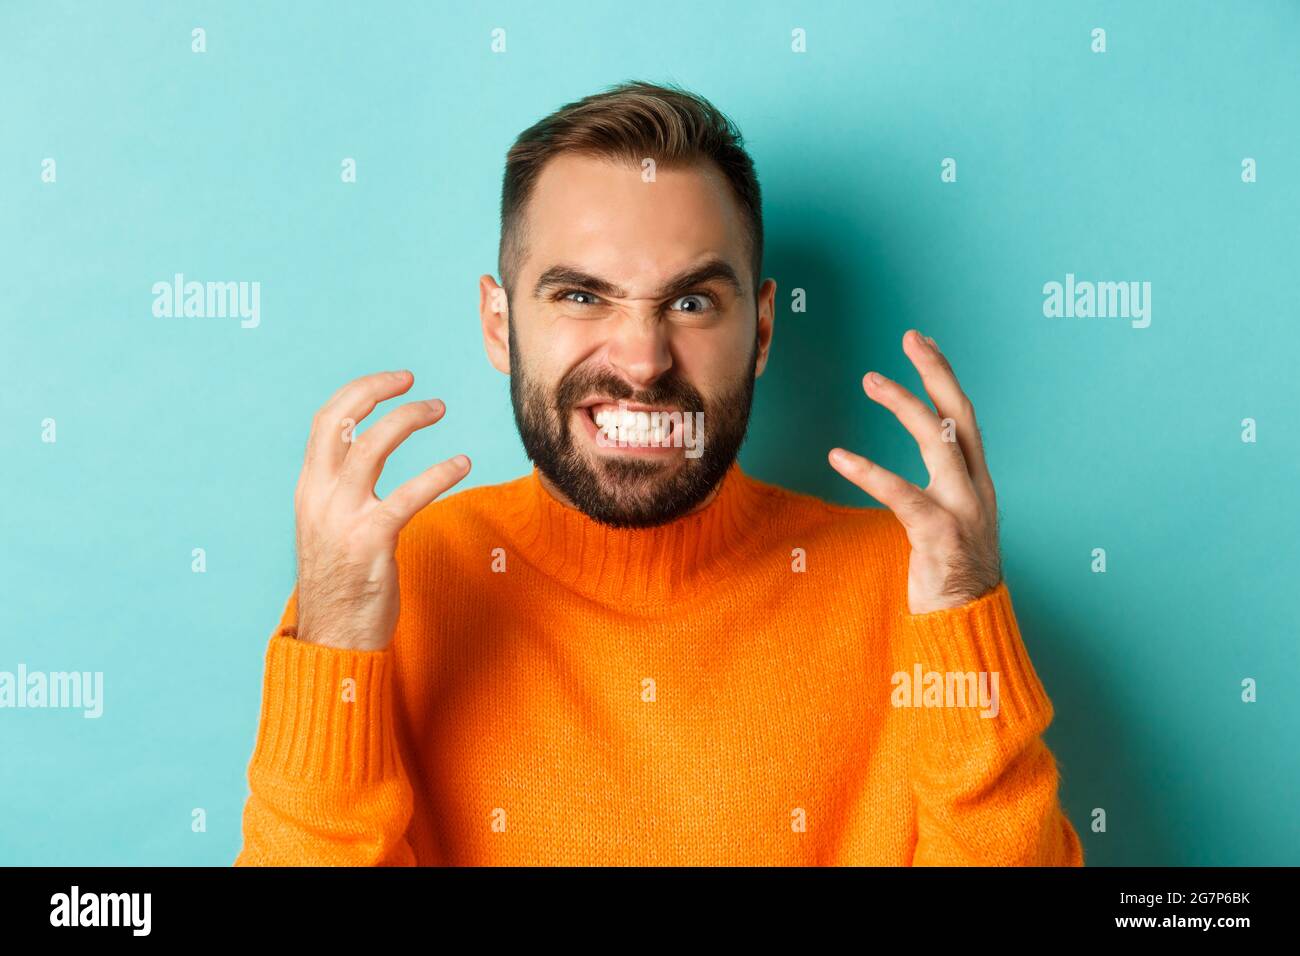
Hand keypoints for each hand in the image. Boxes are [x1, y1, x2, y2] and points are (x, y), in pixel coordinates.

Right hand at [294, 370, 470, 650]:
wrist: (332, 638)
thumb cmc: (341, 582)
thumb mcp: (328, 526)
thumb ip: (340, 489)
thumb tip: (362, 454)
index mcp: (309, 489)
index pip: (326, 421)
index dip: (359, 392)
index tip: (393, 380)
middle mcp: (319, 497)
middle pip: (341, 421)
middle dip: (376, 390)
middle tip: (413, 381)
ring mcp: (342, 519)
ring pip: (372, 446)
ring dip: (409, 418)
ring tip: (440, 408)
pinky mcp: (370, 543)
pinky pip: (408, 495)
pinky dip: (438, 472)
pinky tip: (462, 463)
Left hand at [828, 330, 1001, 614]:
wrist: (969, 629)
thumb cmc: (951, 577)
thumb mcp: (949, 524)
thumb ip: (937, 491)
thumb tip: (919, 469)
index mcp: (976, 484)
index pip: (964, 419)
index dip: (944, 379)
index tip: (924, 345)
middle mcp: (976, 490)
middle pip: (961, 416)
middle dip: (937, 372)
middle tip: (911, 336)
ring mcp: (964, 511)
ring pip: (939, 442)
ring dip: (905, 405)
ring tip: (871, 379)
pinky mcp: (942, 537)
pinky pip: (904, 496)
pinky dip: (871, 472)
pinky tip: (839, 456)